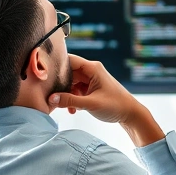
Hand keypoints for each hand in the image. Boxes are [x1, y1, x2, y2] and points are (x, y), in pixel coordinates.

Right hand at [49, 54, 164, 146]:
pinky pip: (76, 90)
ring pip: (71, 83)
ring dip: (66, 95)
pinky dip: (72, 99)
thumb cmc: (115, 106)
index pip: (69, 60)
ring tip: (64, 107)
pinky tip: (72, 110)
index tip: (45, 75)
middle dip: (60, 85)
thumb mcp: (91, 104)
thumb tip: (52, 98)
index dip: (56, 66)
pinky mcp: (91, 89)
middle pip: (68, 73)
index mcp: (92, 68)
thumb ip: (70, 100)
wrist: (130, 114)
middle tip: (51, 96)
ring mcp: (91, 80)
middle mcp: (91, 71)